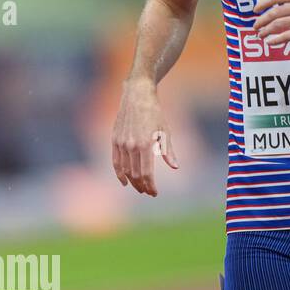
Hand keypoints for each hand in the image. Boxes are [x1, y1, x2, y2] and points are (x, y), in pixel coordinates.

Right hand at [111, 79, 177, 196]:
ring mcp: (121, 143)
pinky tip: (124, 180)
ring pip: (124, 170)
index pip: (146, 173)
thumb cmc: (154, 113)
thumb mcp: (165, 131)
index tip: (154, 193)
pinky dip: (119, 173)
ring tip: (139, 188)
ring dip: (132, 182)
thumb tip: (175, 167)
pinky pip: (115, 161)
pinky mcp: (114, 139)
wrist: (136, 96)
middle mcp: (132, 145)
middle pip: (135, 174)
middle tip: (148, 192)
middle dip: (142, 186)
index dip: (151, 186)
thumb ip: (169, 151)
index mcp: (146, 144)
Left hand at [253, 0, 289, 42]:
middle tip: (255, 26)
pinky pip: (289, 35)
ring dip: (266, 31)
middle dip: (261, 21)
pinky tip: (270, 42)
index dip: (262, 4)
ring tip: (260, 35)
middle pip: (274, 13)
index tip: (255, 10)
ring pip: (279, 24)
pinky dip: (277, 39)